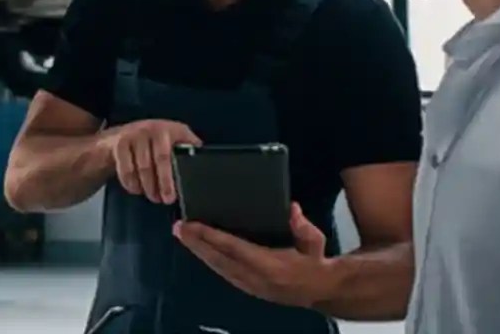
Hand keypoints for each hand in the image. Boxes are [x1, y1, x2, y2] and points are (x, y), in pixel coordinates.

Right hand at [107, 119, 201, 204]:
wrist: (120, 135)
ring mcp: (136, 134)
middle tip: (167, 200)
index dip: (180, 170)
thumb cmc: (152, 143)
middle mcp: (155, 128)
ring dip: (148, 186)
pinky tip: (136, 189)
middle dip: (165, 183)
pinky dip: (131, 183)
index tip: (181, 187)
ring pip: (144, 166)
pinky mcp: (120, 143)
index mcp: (173, 129)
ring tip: (153, 196)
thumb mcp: (173, 140)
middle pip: (162, 159)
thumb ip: (187, 150)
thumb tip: (203, 168)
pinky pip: (126, 169)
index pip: (180, 150)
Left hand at [173, 203, 334, 309]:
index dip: (212, 237)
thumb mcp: (314, 241)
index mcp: (271, 267)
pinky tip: (198, 250)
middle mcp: (256, 278)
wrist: (320, 291)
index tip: (193, 225)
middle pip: (220, 259)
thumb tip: (291, 208)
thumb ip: (301, 226)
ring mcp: (250, 286)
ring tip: (182, 235)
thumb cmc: (314, 262)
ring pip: (218, 267)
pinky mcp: (248, 288)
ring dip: (199, 251)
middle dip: (197, 243)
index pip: (235, 249)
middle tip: (178, 227)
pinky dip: (209, 260)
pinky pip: (223, 272)